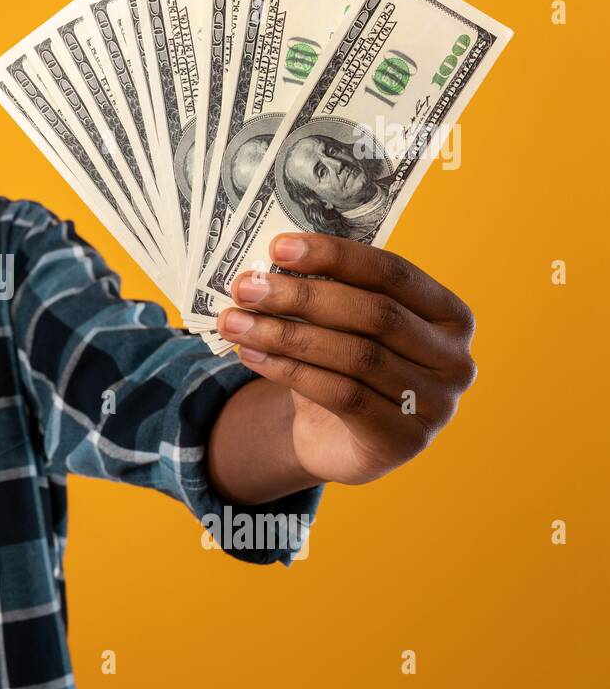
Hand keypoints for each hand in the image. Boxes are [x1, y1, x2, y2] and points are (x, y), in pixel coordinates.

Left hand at [215, 233, 476, 486]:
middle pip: (374, 314)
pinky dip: (289, 370)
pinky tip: (249, 353)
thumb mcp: (341, 326)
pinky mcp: (402, 440)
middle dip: (303, 297)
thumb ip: (326, 293)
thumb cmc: (343, 366)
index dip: (336, 256)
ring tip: (234, 321)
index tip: (279, 247)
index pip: (394, 273)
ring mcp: (435, 405)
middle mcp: (454, 359)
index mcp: (450, 315)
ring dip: (285, 335)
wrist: (337, 441)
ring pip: (354, 357)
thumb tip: (271, 264)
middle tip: (246, 287)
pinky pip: (341, 396)